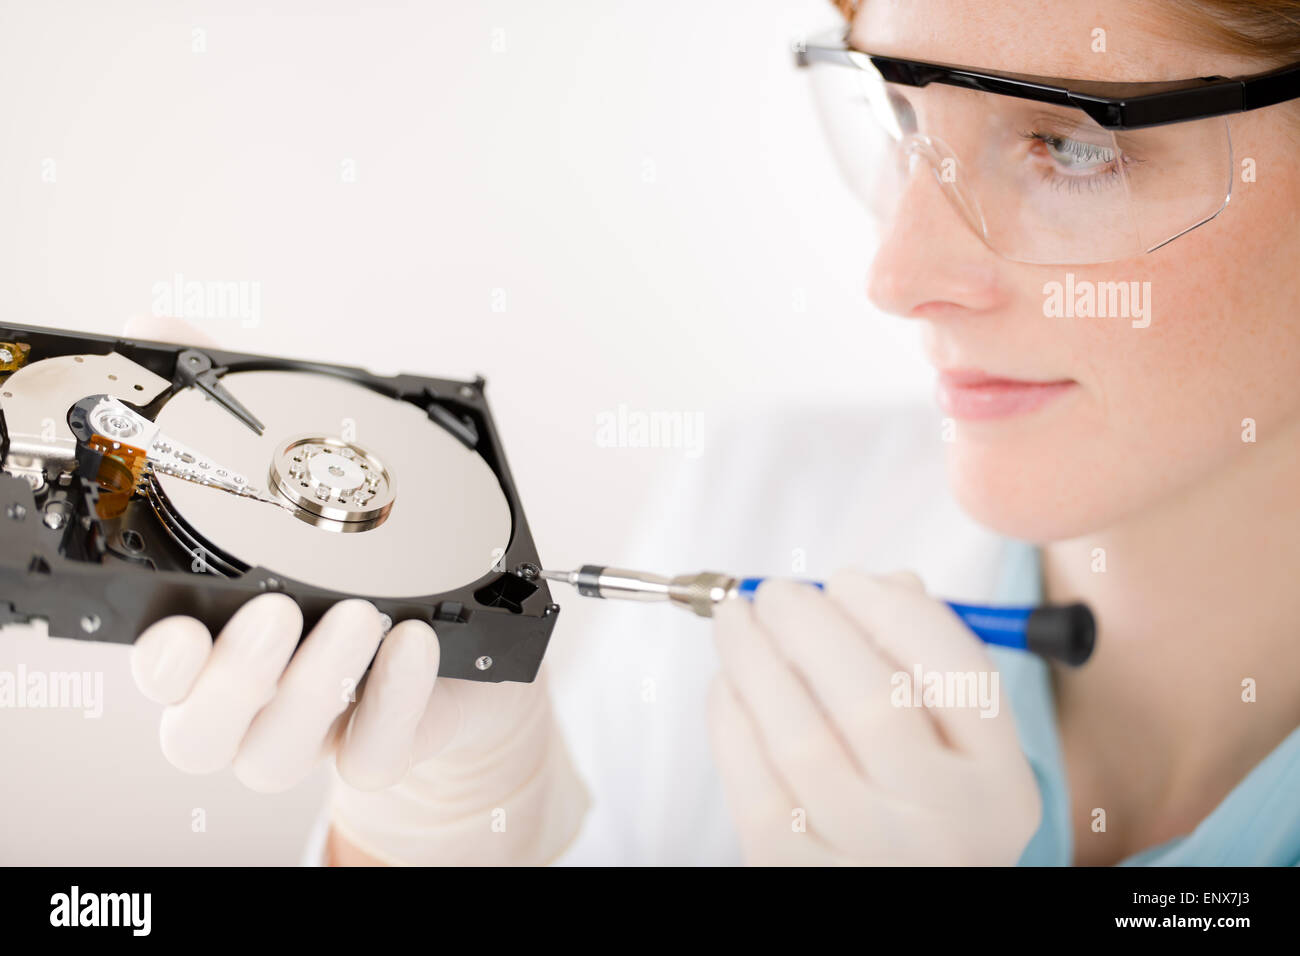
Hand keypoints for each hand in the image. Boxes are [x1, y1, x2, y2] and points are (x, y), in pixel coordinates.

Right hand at [126, 314, 587, 861]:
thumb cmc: (360, 555)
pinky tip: (416, 642)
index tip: (177, 627)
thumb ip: (224, 408)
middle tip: (278, 612)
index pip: (162, 671)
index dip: (160, 662)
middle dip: (232, 679)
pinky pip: (374, 753)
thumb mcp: (296, 472)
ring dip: (317, 683)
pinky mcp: (384, 739)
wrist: (457, 633)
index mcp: (217, 635)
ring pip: (278, 752)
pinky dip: (393, 701)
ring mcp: (318, 727)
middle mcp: (255, 694)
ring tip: (366, 615)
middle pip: (200, 732)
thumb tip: (156, 329)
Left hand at [708, 571, 1040, 864]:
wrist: (899, 888)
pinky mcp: (793, 868)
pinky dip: (731, 715)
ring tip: (735, 620)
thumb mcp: (958, 750)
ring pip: (800, 737)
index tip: (848, 580)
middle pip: (871, 704)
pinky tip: (729, 683)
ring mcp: (868, 853)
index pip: (957, 676)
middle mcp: (945, 825)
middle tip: (777, 592)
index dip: (892, 612)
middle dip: (810, 627)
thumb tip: (879, 585)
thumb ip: (930, 664)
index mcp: (999, 783)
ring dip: (754, 659)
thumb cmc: (921, 806)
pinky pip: (751, 777)